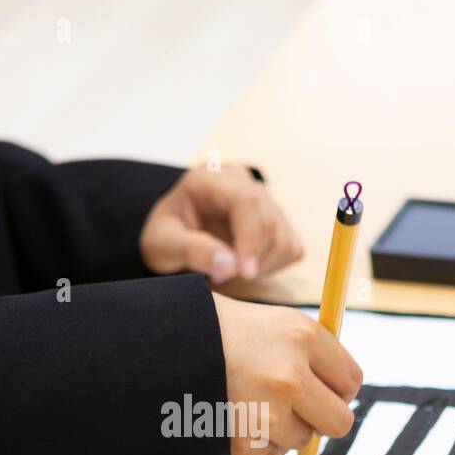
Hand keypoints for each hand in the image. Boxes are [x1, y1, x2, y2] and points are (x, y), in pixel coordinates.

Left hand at [141, 166, 304, 283]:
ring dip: (260, 265)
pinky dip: (271, 266)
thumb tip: (229, 265)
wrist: (175, 235)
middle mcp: (243, 182)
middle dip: (251, 258)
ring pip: (283, 238)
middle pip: (269, 221)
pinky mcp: (279, 220)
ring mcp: (265, 199)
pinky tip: (243, 264)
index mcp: (211, 179)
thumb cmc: (166, 236)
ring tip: (226, 268)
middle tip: (219, 275)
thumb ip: (192, 251)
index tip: (245, 273)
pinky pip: (291, 249)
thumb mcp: (163, 245)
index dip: (250, 238)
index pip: (246, 201)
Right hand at [212, 294, 361, 454]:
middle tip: (299, 407)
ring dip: (283, 428)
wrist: (158, 346)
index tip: (323, 386)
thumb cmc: (216, 330)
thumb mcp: (272, 323)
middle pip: (339, 421)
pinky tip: (233, 413)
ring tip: (251, 401)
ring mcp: (268, 412)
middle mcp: (291, 374)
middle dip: (322, 418)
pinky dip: (257, 441)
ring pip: (301, 439)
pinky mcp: (244, 440)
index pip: (351, 380)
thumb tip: (341, 387)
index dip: (337, 387)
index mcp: (303, 335)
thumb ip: (309, 352)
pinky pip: (270, 453)